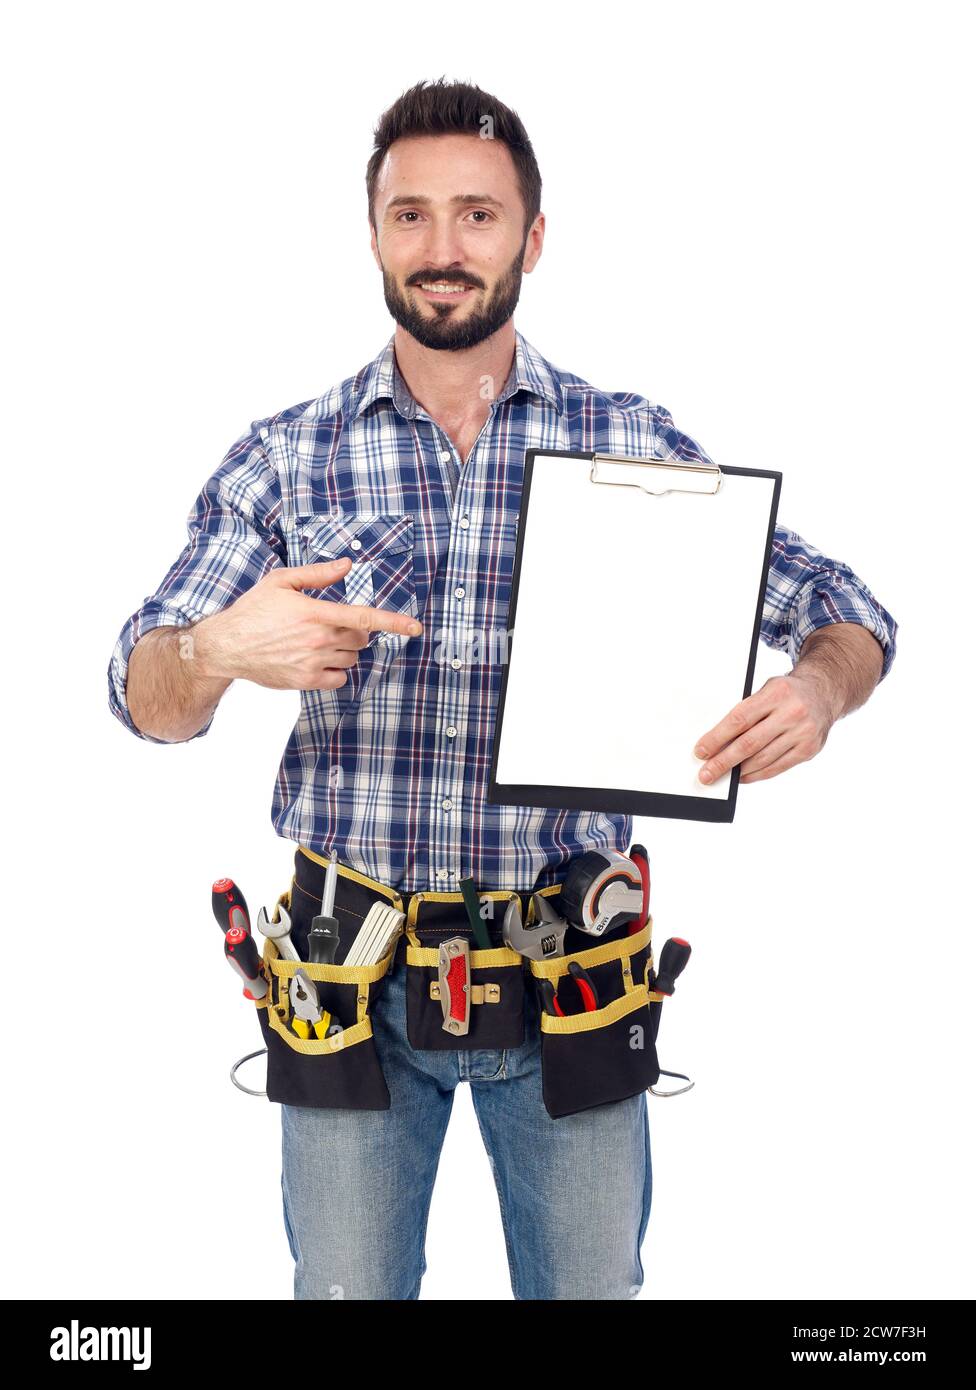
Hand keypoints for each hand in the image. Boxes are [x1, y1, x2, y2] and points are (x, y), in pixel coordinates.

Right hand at [191, 558, 422, 690]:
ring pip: (352, 658)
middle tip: (330, 624)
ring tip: (317, 641)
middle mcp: (318, 639)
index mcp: (315, 612)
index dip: (394, 622)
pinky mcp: (306, 681)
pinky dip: (336, 671)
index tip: (415, 627)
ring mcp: (313, 663)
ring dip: (345, 650)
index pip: (364, 616)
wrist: (227, 646)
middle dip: (355, 630)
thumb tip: (347, 564)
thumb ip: (318, 574)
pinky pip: (339, 679)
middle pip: (361, 638)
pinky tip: (316, 660)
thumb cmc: (253, 610)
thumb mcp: (281, 581)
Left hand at [692, 672, 835, 784]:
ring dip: (739, 771)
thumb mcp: (766, 689)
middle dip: (724, 761)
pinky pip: (778, 767)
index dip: (717, 738)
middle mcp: (791, 713)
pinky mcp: (809, 749)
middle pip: (749, 743)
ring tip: (723, 776)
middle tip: (707, 773)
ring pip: (763, 759)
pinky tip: (744, 776)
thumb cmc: (787, 692)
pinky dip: (757, 774)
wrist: (823, 693)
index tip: (702, 751)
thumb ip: (747, 710)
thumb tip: (718, 740)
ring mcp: (802, 732)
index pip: (739, 719)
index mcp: (776, 693)